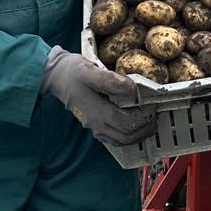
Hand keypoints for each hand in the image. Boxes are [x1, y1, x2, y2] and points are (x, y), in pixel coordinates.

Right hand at [41, 47, 156, 145]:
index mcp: (97, 113)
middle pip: (127, 136)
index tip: (152, 105)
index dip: (143, 117)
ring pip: (122, 140)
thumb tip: (132, 90)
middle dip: (145, 127)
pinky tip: (135, 124)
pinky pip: (114, 137)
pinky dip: (128, 134)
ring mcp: (95, 127)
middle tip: (155, 114)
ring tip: (149, 120)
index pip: (127, 124)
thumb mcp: (91, 70)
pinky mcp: (94, 124)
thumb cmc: (72, 72)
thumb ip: (112, 81)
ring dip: (138, 133)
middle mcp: (96, 124)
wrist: (55, 76)